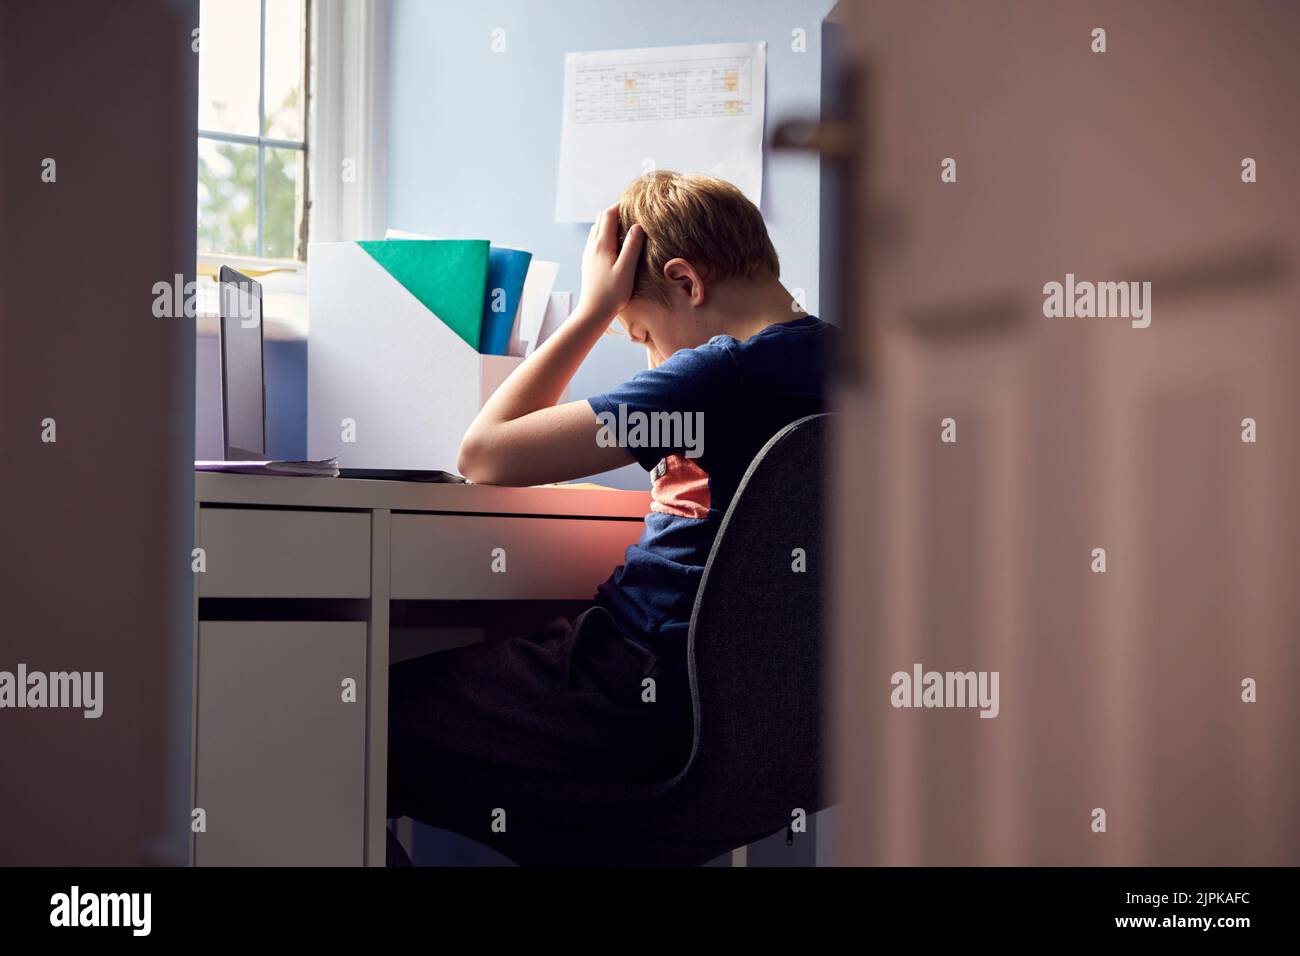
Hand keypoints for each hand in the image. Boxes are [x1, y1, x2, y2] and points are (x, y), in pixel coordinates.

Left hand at [577, 204, 643, 322]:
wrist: (593, 311)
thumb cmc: (612, 293)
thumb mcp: (626, 269)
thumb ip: (632, 246)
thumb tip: (637, 226)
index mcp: (602, 245)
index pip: (608, 215)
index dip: (619, 206)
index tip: (632, 202)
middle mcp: (592, 246)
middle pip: (600, 219)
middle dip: (614, 212)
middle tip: (629, 211)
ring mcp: (588, 254)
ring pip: (596, 229)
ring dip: (608, 222)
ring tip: (623, 224)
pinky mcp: (588, 262)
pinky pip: (594, 240)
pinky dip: (604, 234)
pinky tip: (612, 242)